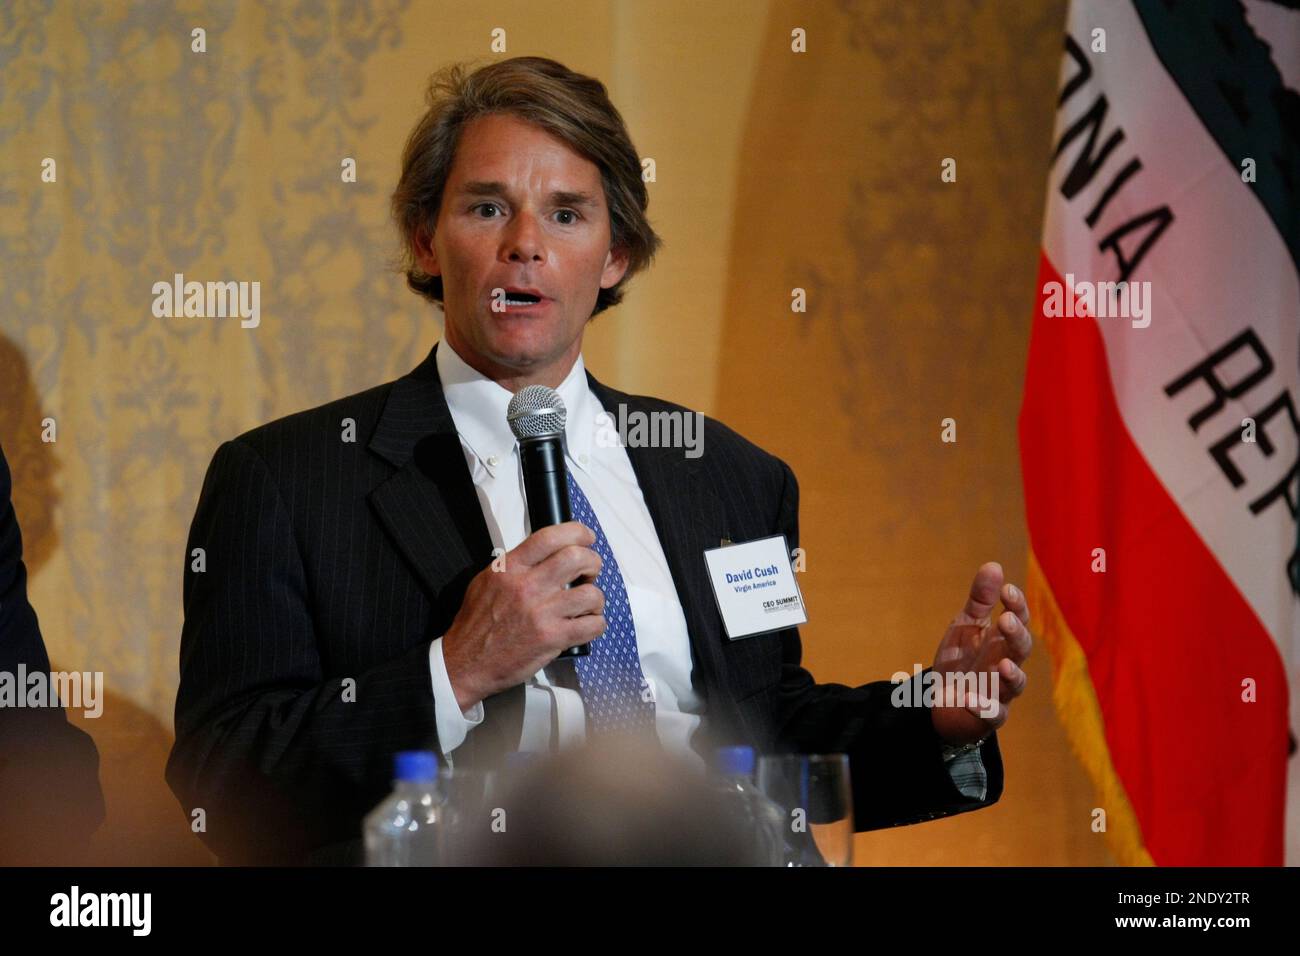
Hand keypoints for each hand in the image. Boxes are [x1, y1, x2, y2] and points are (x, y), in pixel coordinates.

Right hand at [443, 521, 605, 709]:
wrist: (465, 663)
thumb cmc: (476, 625)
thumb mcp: (486, 582)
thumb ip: (514, 565)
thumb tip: (544, 553)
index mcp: (509, 569)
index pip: (549, 537)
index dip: (576, 532)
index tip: (586, 538)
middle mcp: (526, 587)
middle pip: (577, 558)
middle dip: (592, 563)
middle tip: (589, 573)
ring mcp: (541, 613)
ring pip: (591, 594)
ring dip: (596, 598)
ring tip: (587, 605)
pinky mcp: (551, 638)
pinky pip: (592, 625)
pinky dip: (596, 624)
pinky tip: (585, 625)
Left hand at [929, 561, 1031, 746]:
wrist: (941, 701)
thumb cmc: (961, 660)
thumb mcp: (966, 626)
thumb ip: (980, 600)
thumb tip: (994, 565)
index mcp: (1002, 640)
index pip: (1019, 619)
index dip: (1017, 605)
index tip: (1006, 590)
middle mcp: (1006, 664)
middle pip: (1021, 649)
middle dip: (1016, 635)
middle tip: (1006, 620)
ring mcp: (999, 691)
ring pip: (1015, 684)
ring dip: (1011, 674)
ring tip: (1003, 664)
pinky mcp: (987, 716)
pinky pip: (992, 714)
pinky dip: (984, 708)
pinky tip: (971, 699)